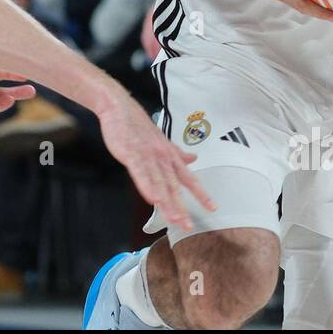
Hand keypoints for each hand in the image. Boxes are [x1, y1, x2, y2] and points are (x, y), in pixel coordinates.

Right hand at [95, 96, 214, 231]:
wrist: (120, 108)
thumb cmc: (139, 126)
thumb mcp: (162, 140)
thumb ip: (177, 153)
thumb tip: (193, 159)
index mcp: (170, 156)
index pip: (189, 179)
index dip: (201, 194)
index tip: (212, 208)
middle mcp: (162, 158)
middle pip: (174, 186)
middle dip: (181, 207)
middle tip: (188, 225)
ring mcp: (147, 156)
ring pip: (159, 183)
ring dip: (167, 202)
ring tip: (173, 219)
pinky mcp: (131, 155)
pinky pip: (140, 173)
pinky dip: (147, 186)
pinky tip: (152, 199)